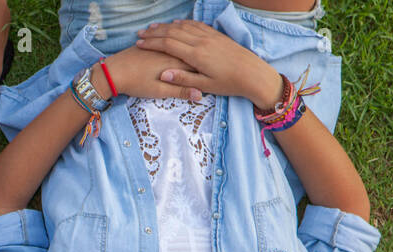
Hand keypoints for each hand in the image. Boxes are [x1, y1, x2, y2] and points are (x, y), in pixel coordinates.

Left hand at [100, 45, 202, 100]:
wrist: (113, 72)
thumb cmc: (136, 84)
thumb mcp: (159, 91)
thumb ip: (180, 91)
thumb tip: (200, 94)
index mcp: (175, 61)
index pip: (196, 63)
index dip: (202, 71)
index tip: (203, 77)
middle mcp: (169, 50)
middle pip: (188, 54)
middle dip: (193, 62)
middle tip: (194, 72)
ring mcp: (159, 45)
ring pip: (177, 48)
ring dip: (181, 54)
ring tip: (180, 68)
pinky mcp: (150, 44)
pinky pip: (164, 45)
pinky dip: (169, 51)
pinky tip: (166, 57)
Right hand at [134, 19, 281, 107]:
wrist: (253, 73)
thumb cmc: (228, 83)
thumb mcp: (204, 86)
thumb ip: (183, 80)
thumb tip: (164, 74)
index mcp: (196, 55)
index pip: (168, 44)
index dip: (151, 43)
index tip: (139, 44)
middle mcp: (201, 42)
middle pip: (173, 33)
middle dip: (155, 33)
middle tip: (141, 34)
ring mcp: (209, 37)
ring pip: (183, 27)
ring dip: (166, 27)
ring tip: (153, 28)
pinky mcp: (216, 35)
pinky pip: (196, 25)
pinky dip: (183, 24)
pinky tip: (177, 24)